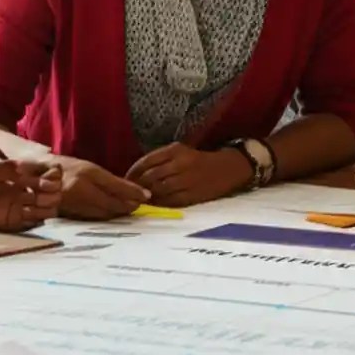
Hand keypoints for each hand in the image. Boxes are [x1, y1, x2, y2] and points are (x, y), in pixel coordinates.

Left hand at [0, 160, 63, 230]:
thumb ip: (11, 168)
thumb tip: (29, 169)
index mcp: (26, 175)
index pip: (52, 174)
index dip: (54, 176)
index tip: (47, 176)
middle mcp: (28, 190)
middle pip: (55, 193)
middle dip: (53, 192)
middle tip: (41, 190)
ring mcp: (22, 206)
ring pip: (49, 209)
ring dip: (47, 206)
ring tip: (35, 202)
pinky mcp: (14, 220)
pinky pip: (34, 222)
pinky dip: (36, 218)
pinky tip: (27, 212)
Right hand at [52, 156, 149, 219]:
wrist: (39, 177)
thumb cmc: (68, 169)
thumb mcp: (90, 169)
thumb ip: (111, 180)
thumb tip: (134, 190)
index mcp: (87, 173)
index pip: (115, 186)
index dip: (133, 192)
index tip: (147, 196)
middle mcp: (80, 188)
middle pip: (111, 202)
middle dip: (128, 205)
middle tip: (140, 205)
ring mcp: (73, 201)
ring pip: (103, 211)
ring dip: (119, 212)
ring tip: (131, 210)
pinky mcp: (68, 212)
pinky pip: (93, 216)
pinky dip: (106, 216)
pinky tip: (114, 214)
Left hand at [125, 143, 250, 207]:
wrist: (228, 169)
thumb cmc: (200, 160)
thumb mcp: (181, 152)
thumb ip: (160, 160)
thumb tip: (135, 175)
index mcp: (176, 150)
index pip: (146, 161)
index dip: (132, 172)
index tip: (125, 179)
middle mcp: (181, 163)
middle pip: (150, 177)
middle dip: (137, 186)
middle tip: (129, 192)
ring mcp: (187, 180)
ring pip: (158, 190)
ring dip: (146, 196)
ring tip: (140, 199)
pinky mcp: (193, 194)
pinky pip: (170, 201)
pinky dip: (158, 204)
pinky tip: (154, 204)